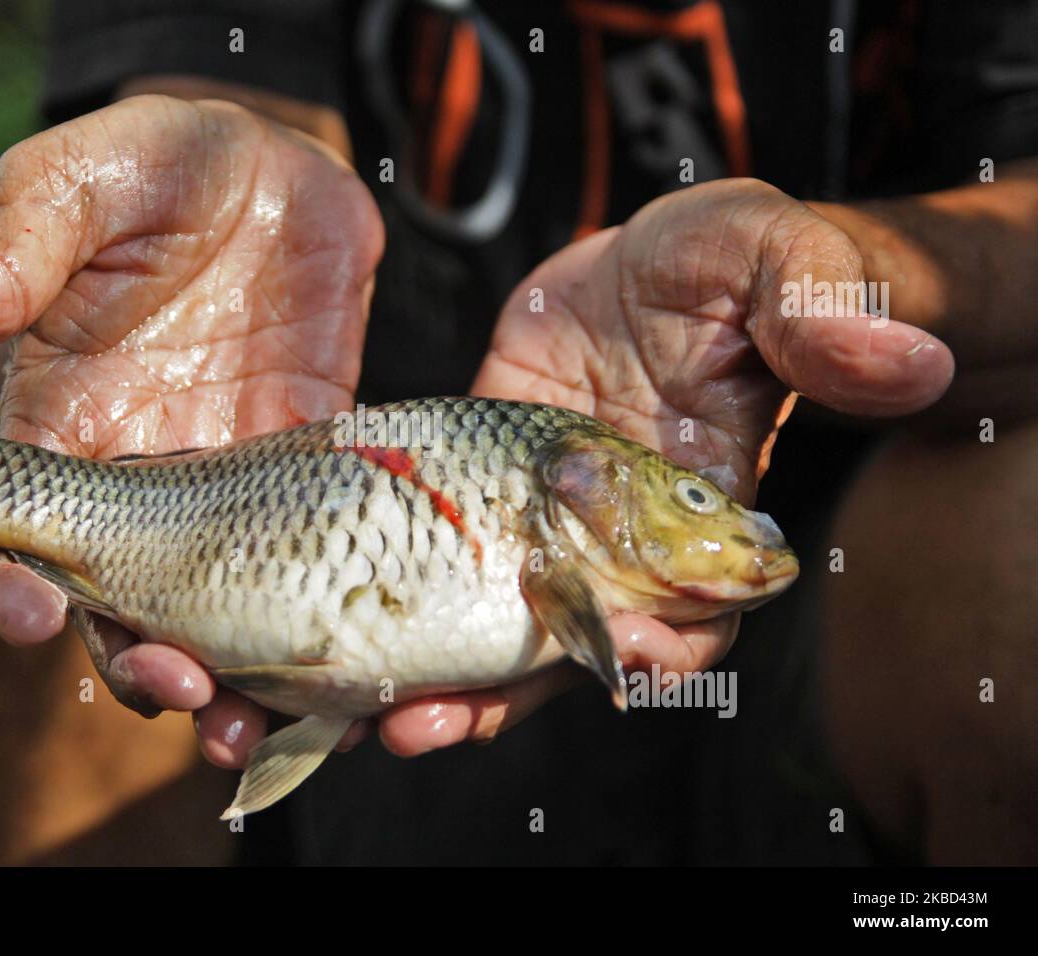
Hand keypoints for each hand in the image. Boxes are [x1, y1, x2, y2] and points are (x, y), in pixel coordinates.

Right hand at [0, 95, 382, 759]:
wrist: (268, 165)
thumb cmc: (149, 168)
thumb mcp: (74, 189)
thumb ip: (7, 256)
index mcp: (64, 421)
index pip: (20, 531)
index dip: (14, 585)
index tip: (34, 618)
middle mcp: (143, 469)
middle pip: (126, 601)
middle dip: (141, 661)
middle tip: (176, 692)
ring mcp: (231, 477)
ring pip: (222, 605)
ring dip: (229, 673)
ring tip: (250, 723)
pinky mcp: (311, 466)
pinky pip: (315, 557)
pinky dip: (318, 616)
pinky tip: (343, 663)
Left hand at [375, 178, 954, 755]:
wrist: (653, 262)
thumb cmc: (735, 263)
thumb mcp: (774, 258)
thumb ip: (818, 311)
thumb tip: (906, 361)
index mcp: (705, 510)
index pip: (694, 608)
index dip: (663, 640)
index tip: (619, 650)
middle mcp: (622, 543)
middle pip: (577, 648)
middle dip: (515, 691)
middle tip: (444, 720)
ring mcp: (542, 528)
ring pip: (500, 629)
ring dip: (448, 681)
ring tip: (388, 716)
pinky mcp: (474, 496)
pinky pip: (435, 565)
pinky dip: (400, 603)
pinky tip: (349, 636)